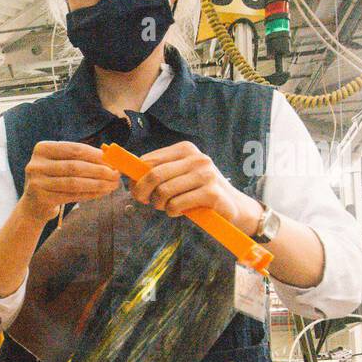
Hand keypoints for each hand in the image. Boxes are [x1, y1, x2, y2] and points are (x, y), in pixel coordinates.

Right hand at [16, 141, 120, 223]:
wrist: (33, 205)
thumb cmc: (53, 180)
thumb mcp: (60, 163)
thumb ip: (80, 158)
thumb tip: (110, 158)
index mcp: (42, 149)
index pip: (74, 149)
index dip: (95, 155)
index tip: (112, 160)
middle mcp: (36, 164)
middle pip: (75, 166)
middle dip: (99, 170)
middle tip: (116, 174)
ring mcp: (37, 182)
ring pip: (74, 182)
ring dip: (97, 184)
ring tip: (112, 185)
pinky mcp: (41, 199)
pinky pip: (72, 196)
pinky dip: (90, 194)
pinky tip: (101, 193)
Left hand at [133, 141, 257, 230]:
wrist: (231, 206)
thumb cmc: (197, 191)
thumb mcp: (179, 175)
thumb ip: (158, 171)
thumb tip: (129, 173)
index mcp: (185, 149)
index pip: (149, 160)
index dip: (136, 178)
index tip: (134, 190)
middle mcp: (197, 158)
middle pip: (154, 175)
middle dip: (142, 192)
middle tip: (145, 202)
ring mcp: (206, 175)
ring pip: (164, 191)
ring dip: (159, 204)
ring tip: (167, 207)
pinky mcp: (211, 193)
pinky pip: (176, 205)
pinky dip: (172, 212)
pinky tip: (179, 211)